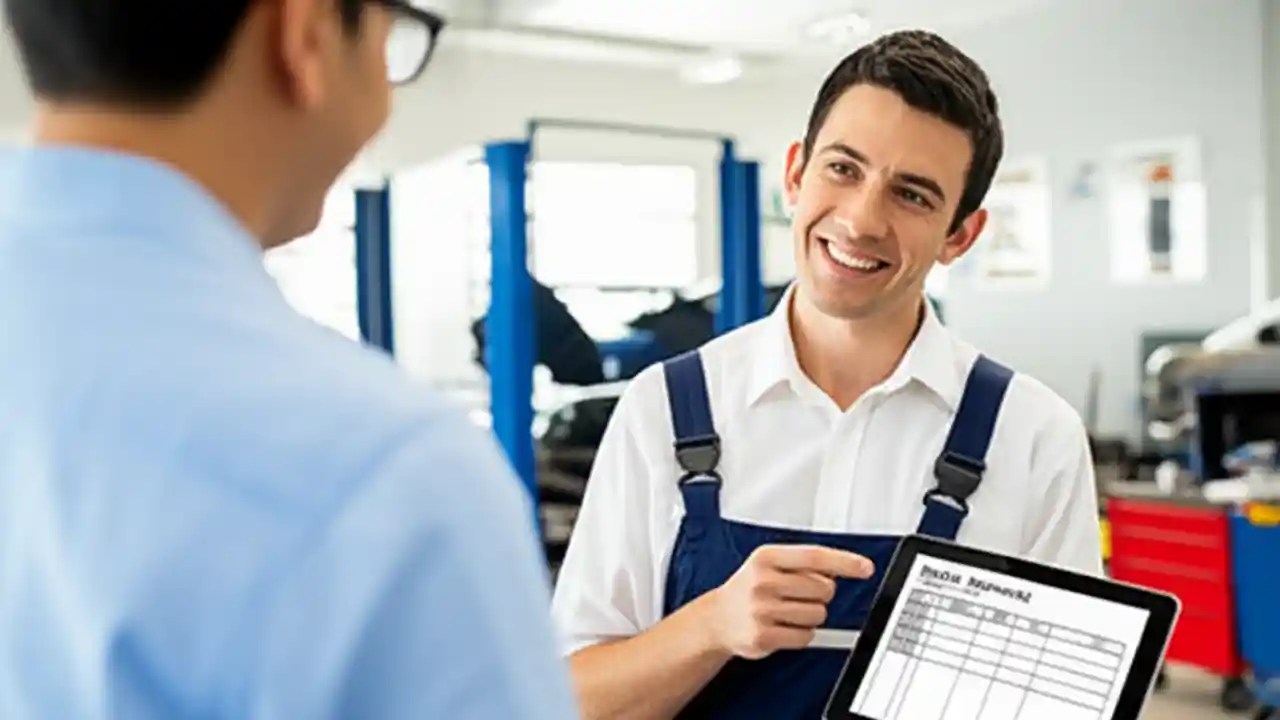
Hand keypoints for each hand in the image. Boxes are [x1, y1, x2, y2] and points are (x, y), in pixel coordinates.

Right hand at [703, 545, 874, 659]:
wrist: (717, 619)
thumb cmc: (749, 588)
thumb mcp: (768, 563)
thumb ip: (802, 562)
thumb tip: (844, 568)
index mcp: (766, 557)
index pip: (814, 556)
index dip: (844, 561)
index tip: (865, 568)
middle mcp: (762, 581)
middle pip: (823, 588)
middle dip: (820, 594)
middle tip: (799, 595)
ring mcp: (762, 610)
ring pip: (818, 614)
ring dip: (811, 616)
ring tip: (787, 612)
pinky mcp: (763, 636)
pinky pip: (806, 636)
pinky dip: (801, 634)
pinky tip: (783, 627)